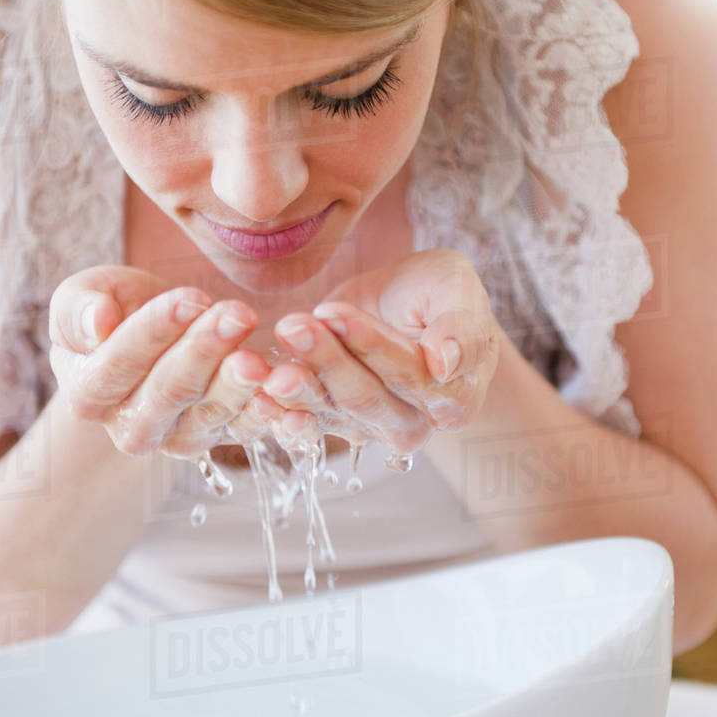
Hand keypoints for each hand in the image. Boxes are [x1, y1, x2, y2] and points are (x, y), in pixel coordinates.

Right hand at [47, 264, 280, 456]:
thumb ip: (78, 308)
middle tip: (238, 315)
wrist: (159, 328)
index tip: (190, 298)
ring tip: (259, 354)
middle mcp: (130, 427)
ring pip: (209, 412)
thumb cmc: (118, 308)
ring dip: (237, 382)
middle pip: (168, 391)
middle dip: (205, 349)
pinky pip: (245, 430)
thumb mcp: (86, 294)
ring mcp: (178, 437)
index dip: (153, 332)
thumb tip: (97, 324)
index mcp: (87, 394)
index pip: (116, 367)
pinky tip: (280, 390)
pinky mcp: (221, 436)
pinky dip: (266, 414)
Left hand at [253, 248, 500, 459]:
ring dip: (294, 382)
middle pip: (364, 398)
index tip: (336, 315)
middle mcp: (412, 423)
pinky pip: (302, 423)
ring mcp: (368, 427)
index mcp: (453, 396)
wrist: (407, 304)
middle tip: (291, 325)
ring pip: (328, 410)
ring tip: (265, 350)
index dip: (372, 346)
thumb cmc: (438, 293)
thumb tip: (447, 365)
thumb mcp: (457, 289)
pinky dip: (276, 410)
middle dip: (325, 360)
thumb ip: (462, 326)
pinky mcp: (331, 420)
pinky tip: (254, 388)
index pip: (411, 376)